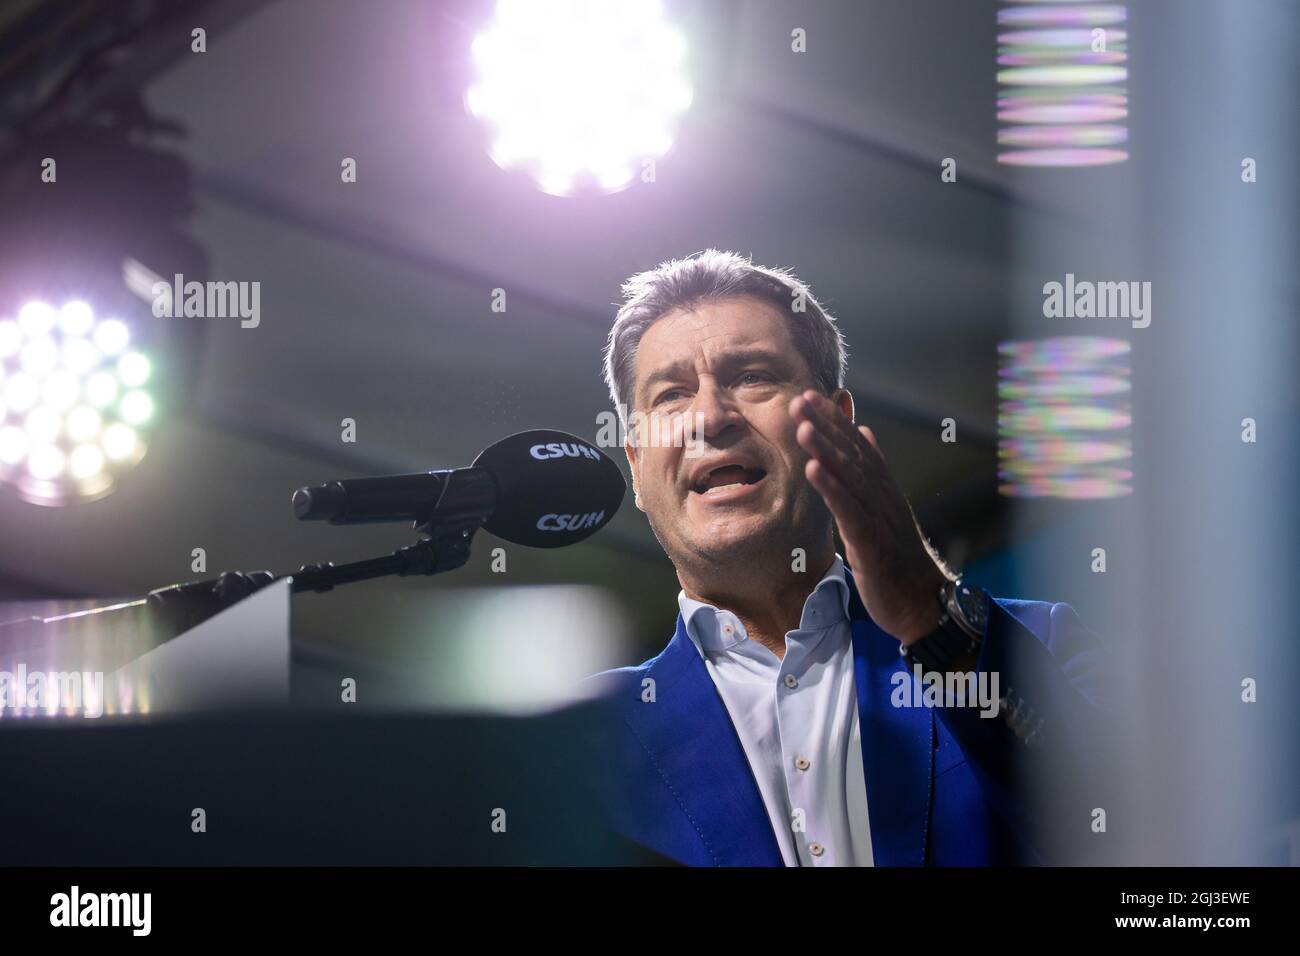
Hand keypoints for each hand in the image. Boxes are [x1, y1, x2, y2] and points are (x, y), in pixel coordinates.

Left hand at [789, 390, 948, 643]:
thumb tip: (865, 433)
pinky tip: (813, 471)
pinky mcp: (871, 542)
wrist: (922, 601)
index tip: (810, 396)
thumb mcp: (883, 509)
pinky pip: (849, 510)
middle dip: (826, 425)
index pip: (857, 446)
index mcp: (883, 488)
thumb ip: (873, 472)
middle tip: (801, 399)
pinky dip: (832, 489)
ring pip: (850, 477)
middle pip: (852, 454)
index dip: (835, 420)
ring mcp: (878, 517)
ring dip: (825, 449)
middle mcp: (882, 496)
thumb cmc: (898, 557)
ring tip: (803, 426)